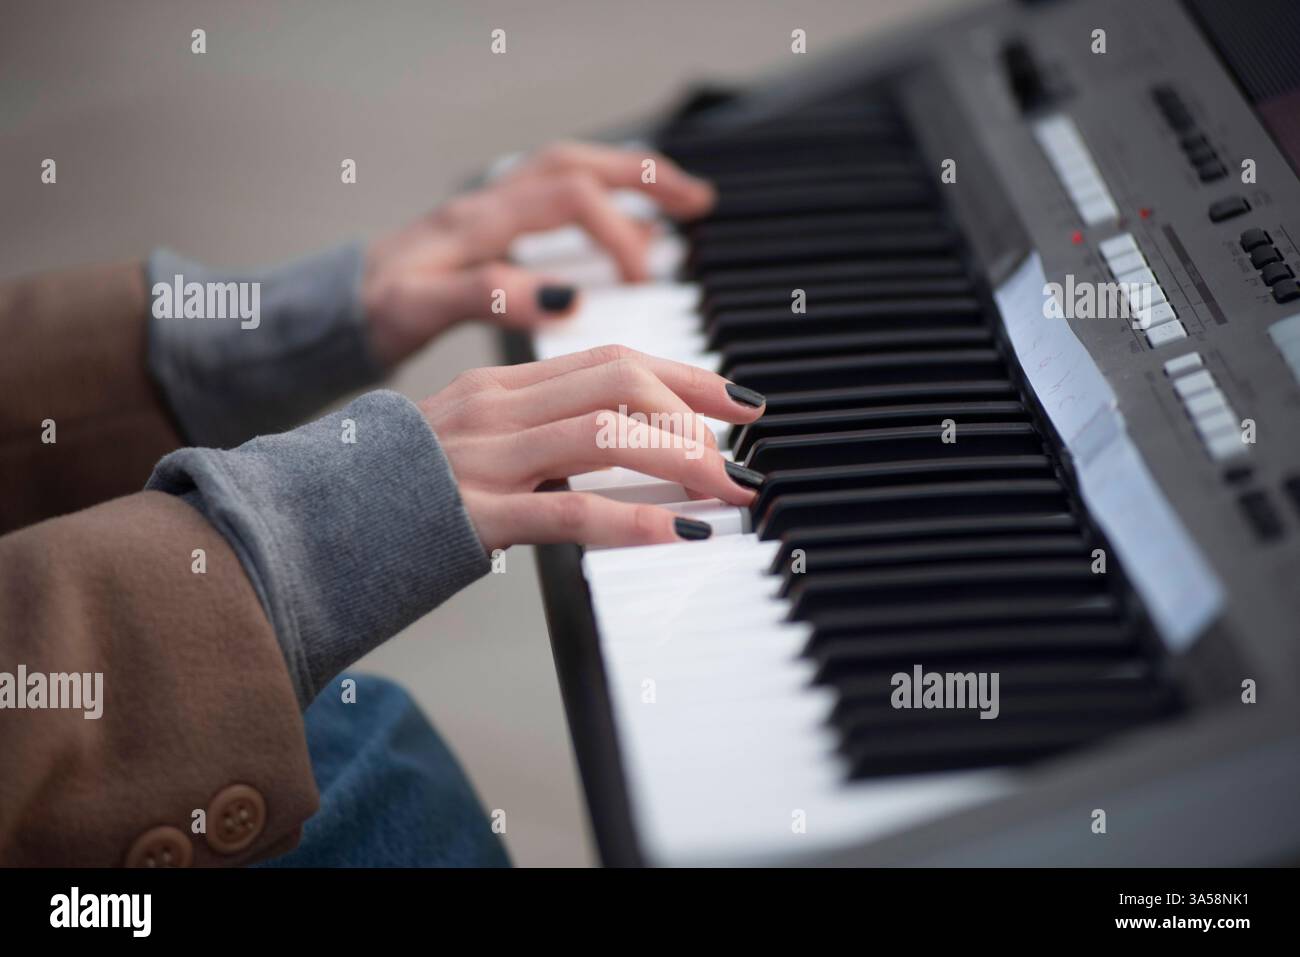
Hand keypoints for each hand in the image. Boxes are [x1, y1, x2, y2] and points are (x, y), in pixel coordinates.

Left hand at [363, 142, 714, 365]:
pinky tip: (628, 233)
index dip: (618, 231)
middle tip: (698, 204)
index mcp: (478, 220)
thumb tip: (568, 297)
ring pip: (572, 174)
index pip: (569, 197)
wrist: (333, 310)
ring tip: (683, 205)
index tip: (649, 280)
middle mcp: (489, 205)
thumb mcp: (417, 309)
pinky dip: (603, 205)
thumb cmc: (371, 312)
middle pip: (580, 165)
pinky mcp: (493, 230)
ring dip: (630, 182)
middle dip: (644, 177)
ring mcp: (492, 213)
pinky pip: (559, 199)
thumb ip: (489, 297)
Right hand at [418, 346, 766, 550]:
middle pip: (620, 379)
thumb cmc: (384, 494)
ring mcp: (483, 459)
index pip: (611, 358)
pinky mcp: (472, 515)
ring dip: (683, 459)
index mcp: (496, 386)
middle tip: (740, 446)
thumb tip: (603, 448)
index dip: (684, 375)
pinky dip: (638, 519)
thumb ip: (527, 434)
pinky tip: (683, 535)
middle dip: (695, 409)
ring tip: (728, 490)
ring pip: (607, 432)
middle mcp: (495, 409)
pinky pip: (571, 509)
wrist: (295, 526)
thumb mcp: (460, 442)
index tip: (736, 398)